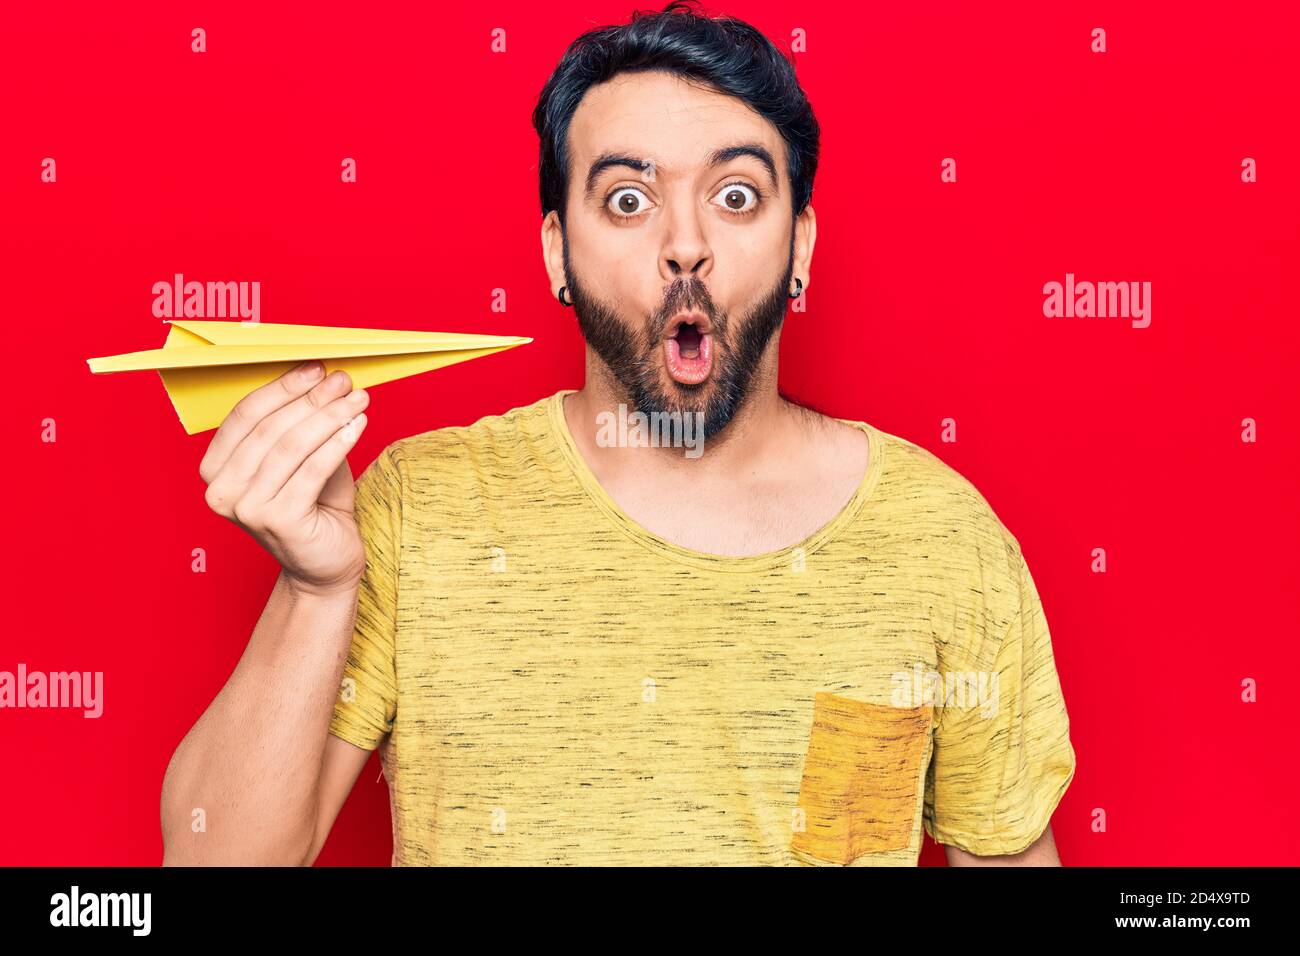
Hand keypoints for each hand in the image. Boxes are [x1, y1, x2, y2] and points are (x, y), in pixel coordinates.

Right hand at [199, 361, 370, 597]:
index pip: (245, 415)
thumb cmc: (314, 507)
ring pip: (292, 446)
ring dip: (329, 416)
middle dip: (311, 399)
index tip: (316, 369)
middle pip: (270, 428)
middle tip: (343, 381)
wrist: (326, 564)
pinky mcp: (278, 521)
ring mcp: (246, 508)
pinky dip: (338, 442)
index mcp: (215, 469)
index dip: (282, 387)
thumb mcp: (301, 459)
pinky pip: (312, 470)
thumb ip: (300, 424)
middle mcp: (221, 490)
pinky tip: (357, 425)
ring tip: (357, 399)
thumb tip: (322, 378)